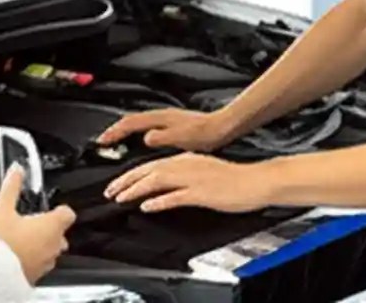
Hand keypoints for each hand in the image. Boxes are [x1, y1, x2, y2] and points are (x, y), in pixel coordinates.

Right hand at [0, 165, 75, 282]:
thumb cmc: (1, 244)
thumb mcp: (2, 209)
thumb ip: (12, 187)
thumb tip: (16, 170)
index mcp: (51, 225)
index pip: (68, 213)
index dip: (59, 210)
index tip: (49, 209)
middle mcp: (54, 244)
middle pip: (60, 233)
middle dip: (48, 229)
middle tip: (30, 225)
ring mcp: (48, 261)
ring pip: (51, 250)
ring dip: (41, 244)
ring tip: (21, 241)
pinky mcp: (38, 275)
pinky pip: (41, 264)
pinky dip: (34, 259)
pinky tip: (17, 256)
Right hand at [96, 108, 233, 151]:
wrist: (222, 127)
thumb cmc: (205, 132)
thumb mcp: (182, 138)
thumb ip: (162, 138)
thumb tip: (145, 138)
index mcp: (161, 118)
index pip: (130, 123)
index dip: (115, 132)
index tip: (102, 141)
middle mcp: (162, 115)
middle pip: (132, 120)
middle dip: (116, 129)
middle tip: (105, 140)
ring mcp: (167, 118)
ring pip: (139, 122)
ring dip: (126, 130)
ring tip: (117, 140)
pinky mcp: (173, 124)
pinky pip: (148, 125)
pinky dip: (138, 132)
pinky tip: (141, 140)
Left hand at [103, 153, 272, 213]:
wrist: (255, 181)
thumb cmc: (233, 179)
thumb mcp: (203, 170)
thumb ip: (182, 174)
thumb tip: (163, 184)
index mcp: (186, 159)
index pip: (152, 164)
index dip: (131, 174)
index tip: (117, 184)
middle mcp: (187, 164)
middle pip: (149, 170)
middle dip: (126, 180)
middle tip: (109, 191)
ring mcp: (194, 178)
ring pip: (158, 180)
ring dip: (136, 189)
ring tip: (121, 197)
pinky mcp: (202, 193)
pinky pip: (176, 196)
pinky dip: (159, 201)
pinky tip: (147, 206)